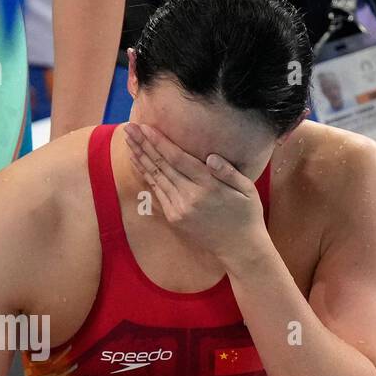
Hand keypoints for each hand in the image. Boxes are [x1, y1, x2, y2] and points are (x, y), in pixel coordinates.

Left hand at [123, 122, 269, 269]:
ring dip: (140, 158)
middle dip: (143, 145)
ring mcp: (179, 209)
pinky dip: (146, 175)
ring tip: (129, 141)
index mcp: (208, 186)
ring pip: (155, 178)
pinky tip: (138, 162)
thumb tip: (211, 157)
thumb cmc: (246, 214)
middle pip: (161, 166)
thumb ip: (229, 172)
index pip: (178, 159)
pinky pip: (157, 192)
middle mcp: (189, 197)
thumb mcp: (247, 190)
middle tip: (129, 129)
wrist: (239, 248)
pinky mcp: (174, 218)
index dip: (160, 143)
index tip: (146, 128)